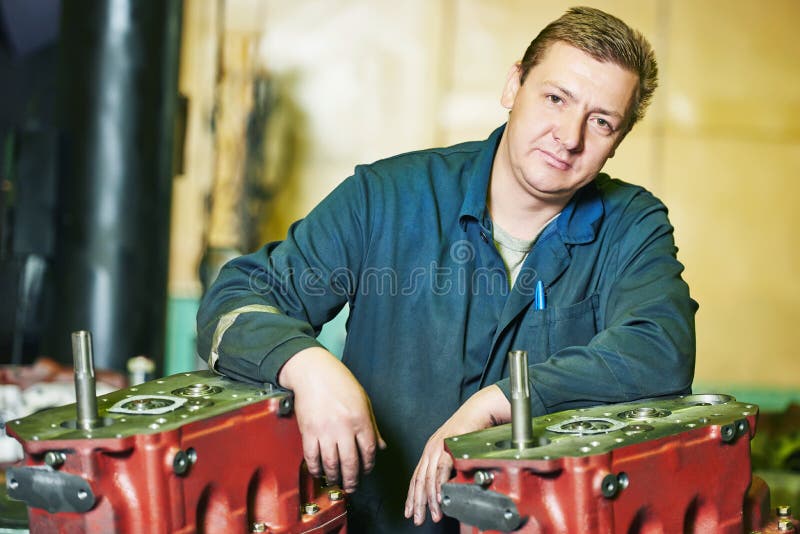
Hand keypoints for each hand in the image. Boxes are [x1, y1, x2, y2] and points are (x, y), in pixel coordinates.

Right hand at [278, 346, 385, 491]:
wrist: (314, 371)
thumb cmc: (339, 383)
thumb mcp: (363, 401)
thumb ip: (372, 426)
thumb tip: (381, 447)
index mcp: (360, 419)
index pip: (369, 451)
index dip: (368, 465)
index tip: (366, 471)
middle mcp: (344, 427)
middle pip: (351, 462)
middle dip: (352, 480)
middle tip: (351, 487)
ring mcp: (325, 430)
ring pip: (331, 463)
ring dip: (334, 477)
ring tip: (335, 481)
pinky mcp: (308, 431)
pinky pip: (312, 457)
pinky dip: (315, 468)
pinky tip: (319, 471)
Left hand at [404, 385, 509, 524]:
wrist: (480, 411)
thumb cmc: (471, 429)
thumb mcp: (455, 450)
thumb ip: (449, 466)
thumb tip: (448, 487)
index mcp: (431, 450)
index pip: (417, 477)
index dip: (412, 496)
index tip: (410, 511)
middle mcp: (432, 448)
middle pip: (420, 480)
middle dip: (417, 502)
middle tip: (417, 519)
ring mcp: (439, 446)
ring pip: (430, 477)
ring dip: (431, 498)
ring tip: (434, 514)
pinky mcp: (450, 445)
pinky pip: (443, 468)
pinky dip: (441, 484)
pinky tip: (441, 497)